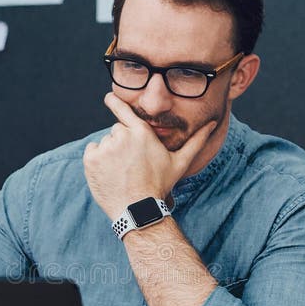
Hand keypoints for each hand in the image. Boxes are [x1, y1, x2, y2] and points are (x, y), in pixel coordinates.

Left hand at [83, 92, 216, 219]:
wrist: (138, 209)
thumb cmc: (160, 185)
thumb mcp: (179, 162)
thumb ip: (195, 141)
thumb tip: (213, 124)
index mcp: (142, 132)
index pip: (123, 109)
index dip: (114, 101)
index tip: (108, 96)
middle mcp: (122, 135)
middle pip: (117, 132)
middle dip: (122, 144)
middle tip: (131, 164)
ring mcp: (106, 147)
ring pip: (105, 144)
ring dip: (110, 154)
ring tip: (122, 172)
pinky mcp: (91, 159)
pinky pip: (92, 152)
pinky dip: (97, 162)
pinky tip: (110, 174)